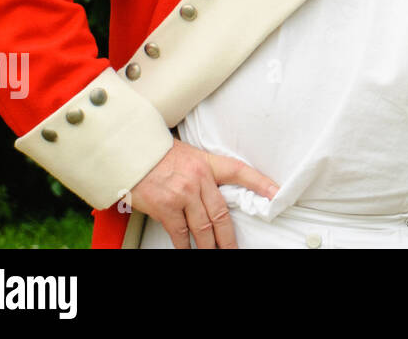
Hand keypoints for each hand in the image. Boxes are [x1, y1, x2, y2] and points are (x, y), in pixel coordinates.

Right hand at [129, 139, 278, 248]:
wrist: (131, 154)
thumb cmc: (158, 155)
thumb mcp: (189, 156)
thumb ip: (204, 173)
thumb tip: (217, 190)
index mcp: (207, 163)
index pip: (240, 172)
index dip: (260, 183)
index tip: (275, 193)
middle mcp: (198, 179)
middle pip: (221, 213)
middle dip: (228, 237)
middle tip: (234, 249)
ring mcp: (182, 195)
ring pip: (204, 228)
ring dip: (210, 245)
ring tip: (215, 253)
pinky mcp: (166, 208)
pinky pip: (181, 233)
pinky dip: (186, 246)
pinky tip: (189, 251)